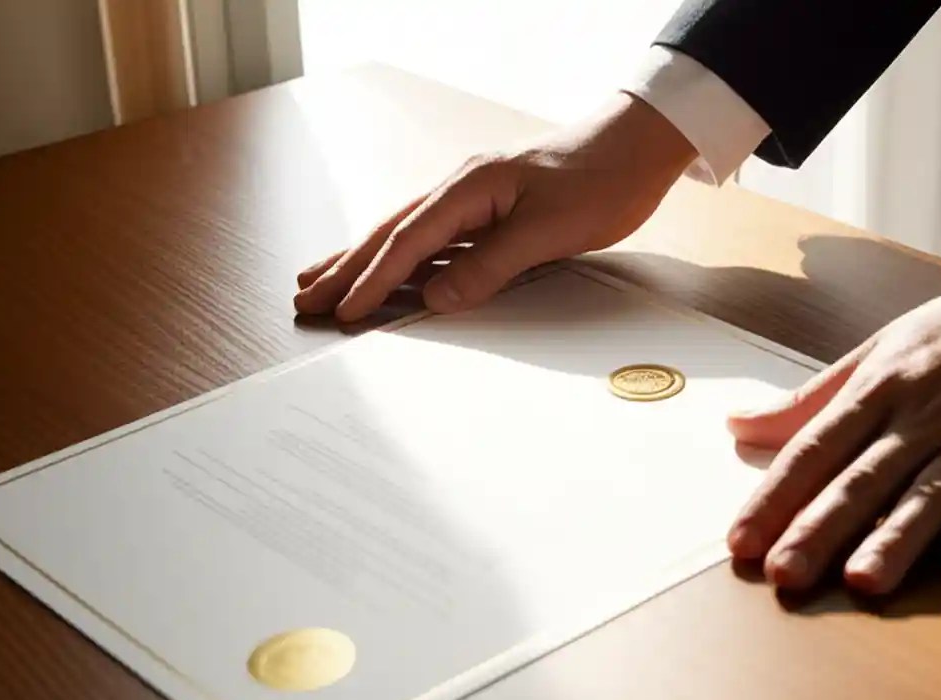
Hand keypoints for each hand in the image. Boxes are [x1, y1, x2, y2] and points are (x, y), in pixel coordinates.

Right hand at [293, 93, 694, 319]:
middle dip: (344, 268)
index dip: (372, 281)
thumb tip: (437, 298)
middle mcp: (462, 188)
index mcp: (470, 188)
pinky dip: (403, 259)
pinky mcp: (489, 207)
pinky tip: (390, 273)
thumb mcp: (550, 230)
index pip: (407, 243)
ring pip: (404, 234)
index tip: (342, 312)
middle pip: (388, 233)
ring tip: (323, 281)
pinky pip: (433, 238)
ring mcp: (473, 196)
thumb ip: (492, 265)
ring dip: (363, 260)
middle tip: (303, 297)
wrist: (637, 144)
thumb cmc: (601, 180)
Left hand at [726, 256, 940, 593]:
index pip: (814, 449)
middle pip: (863, 479)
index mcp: (879, 389)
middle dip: (819, 528)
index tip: (740, 541)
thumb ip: (810, 399)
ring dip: (896, 537)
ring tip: (861, 580)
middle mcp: (924, 417)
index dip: (775, 497)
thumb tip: (738, 425)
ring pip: (932, 493)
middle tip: (782, 575)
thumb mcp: (878, 351)